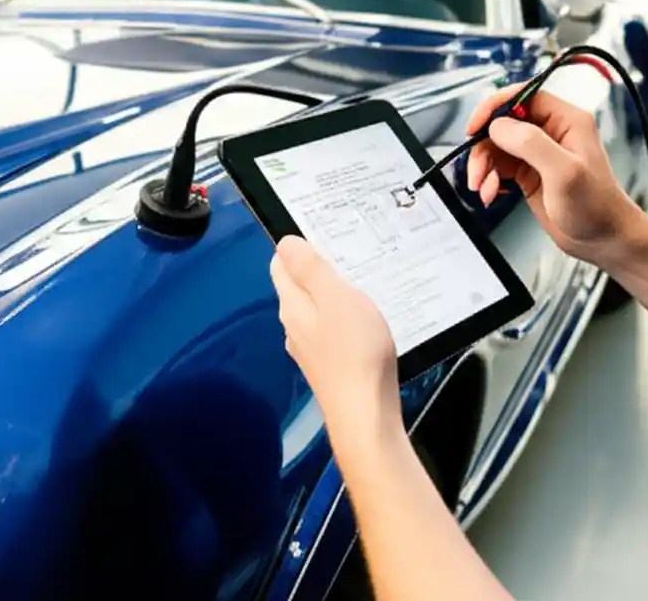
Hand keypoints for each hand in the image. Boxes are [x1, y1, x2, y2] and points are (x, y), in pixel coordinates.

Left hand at [270, 236, 401, 429]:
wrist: (366, 414)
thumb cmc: (355, 351)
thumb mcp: (336, 299)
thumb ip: (310, 270)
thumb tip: (284, 243)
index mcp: (292, 306)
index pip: (281, 266)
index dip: (298, 247)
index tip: (325, 233)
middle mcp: (294, 326)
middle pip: (299, 287)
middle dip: (318, 268)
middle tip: (351, 252)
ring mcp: (310, 349)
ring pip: (316, 310)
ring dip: (333, 295)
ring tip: (363, 281)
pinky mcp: (329, 366)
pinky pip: (331, 331)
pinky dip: (344, 319)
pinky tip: (365, 320)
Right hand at [465, 87, 647, 266]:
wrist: (603, 240)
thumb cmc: (596, 207)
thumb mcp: (564, 173)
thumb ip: (531, 143)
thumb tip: (498, 126)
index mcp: (566, 120)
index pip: (523, 96)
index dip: (495, 107)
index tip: (475, 126)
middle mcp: (551, 132)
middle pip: (503, 124)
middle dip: (484, 146)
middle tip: (477, 170)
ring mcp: (539, 153)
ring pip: (496, 147)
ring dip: (483, 166)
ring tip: (484, 188)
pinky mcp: (529, 173)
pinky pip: (499, 167)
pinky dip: (490, 180)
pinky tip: (492, 194)